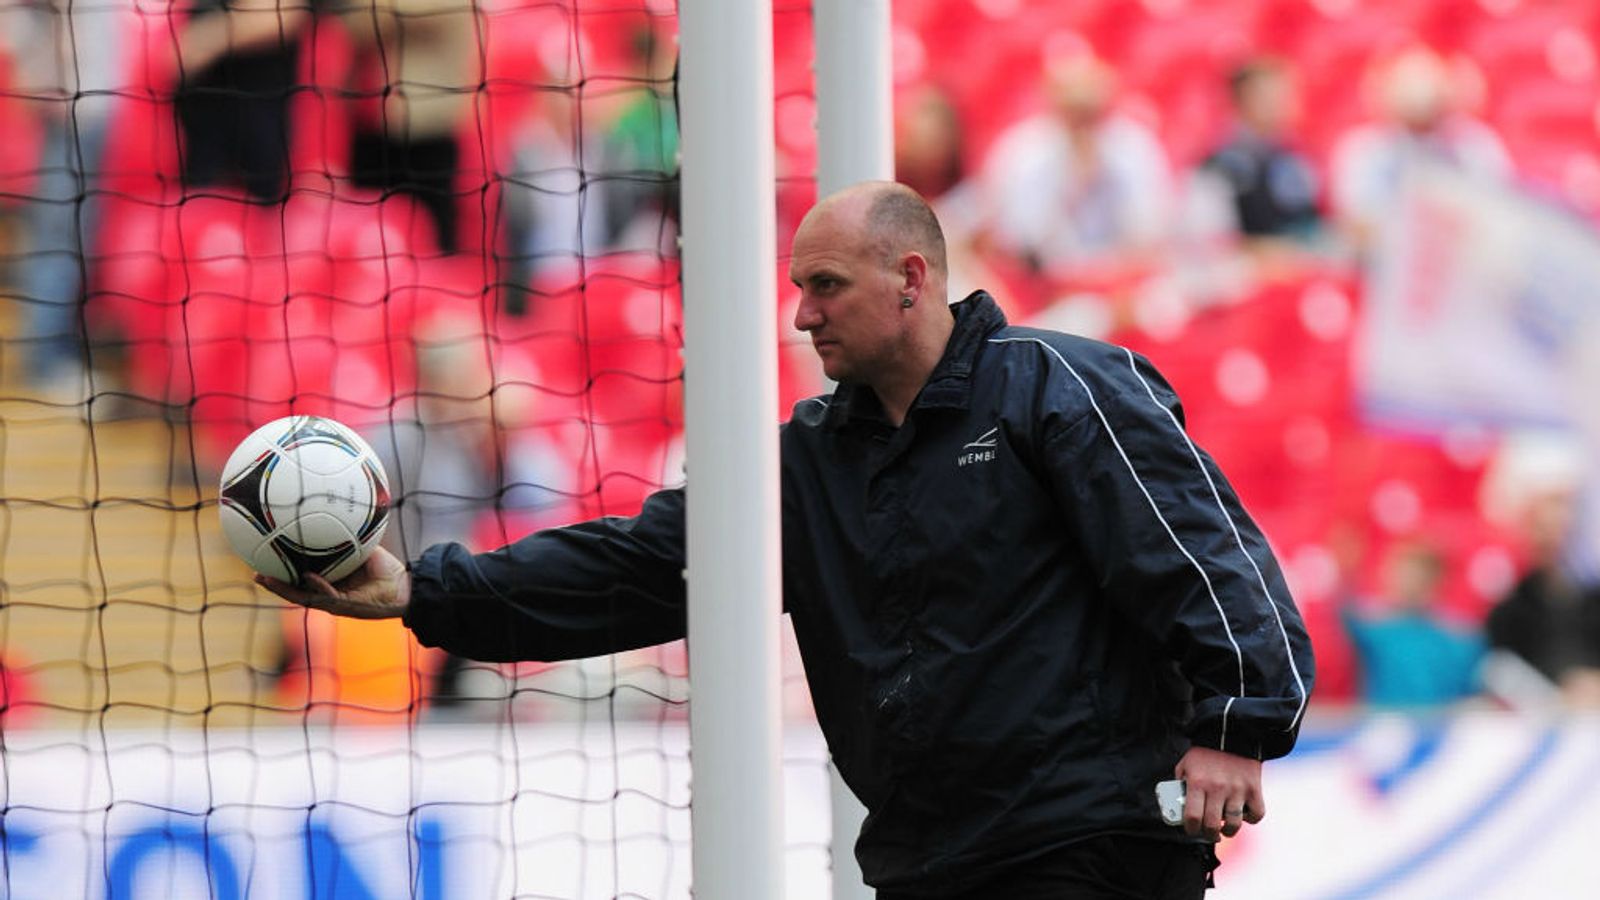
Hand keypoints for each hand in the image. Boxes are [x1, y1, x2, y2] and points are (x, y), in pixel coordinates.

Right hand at [254, 547, 410, 619]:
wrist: (404, 586)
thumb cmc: (385, 568)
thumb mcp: (363, 546)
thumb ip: (349, 532)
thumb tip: (337, 507)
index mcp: (328, 580)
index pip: (298, 576)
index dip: (280, 571)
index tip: (263, 558)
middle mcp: (326, 593)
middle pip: (293, 589)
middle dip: (273, 583)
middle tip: (255, 573)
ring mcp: (333, 602)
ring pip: (302, 597)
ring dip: (283, 589)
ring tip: (266, 579)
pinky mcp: (344, 606)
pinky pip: (326, 597)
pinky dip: (317, 586)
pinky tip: (308, 576)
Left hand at [1175, 746, 1264, 841]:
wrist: (1232, 733)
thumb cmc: (1205, 753)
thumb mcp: (1186, 764)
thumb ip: (1181, 784)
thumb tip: (1178, 805)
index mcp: (1197, 783)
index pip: (1192, 818)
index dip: (1191, 830)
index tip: (1193, 830)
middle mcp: (1217, 788)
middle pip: (1212, 826)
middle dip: (1209, 835)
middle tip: (1210, 832)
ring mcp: (1237, 790)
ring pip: (1233, 824)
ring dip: (1229, 831)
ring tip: (1225, 827)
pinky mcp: (1254, 789)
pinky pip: (1256, 815)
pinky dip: (1251, 818)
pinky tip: (1243, 813)